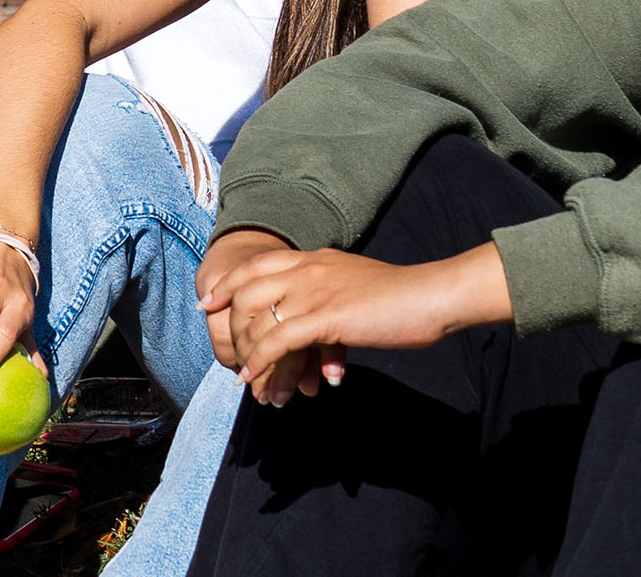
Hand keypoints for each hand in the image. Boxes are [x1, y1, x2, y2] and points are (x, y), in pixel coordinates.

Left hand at [199, 237, 511, 404]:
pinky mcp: (326, 316)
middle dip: (231, 327)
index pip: (256, 264)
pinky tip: (259, 380)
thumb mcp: (356, 283)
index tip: (209, 303)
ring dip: (250, 356)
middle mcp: (308, 269)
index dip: (227, 284)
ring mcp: (315, 291)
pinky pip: (278, 341)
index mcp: (314, 258)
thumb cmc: (402, 296)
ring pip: (259, 320)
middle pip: (246, 292)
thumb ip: (330, 291)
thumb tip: (317, 316)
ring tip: (251, 383)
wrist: (431, 296)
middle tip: (230, 357)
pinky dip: (263, 363)